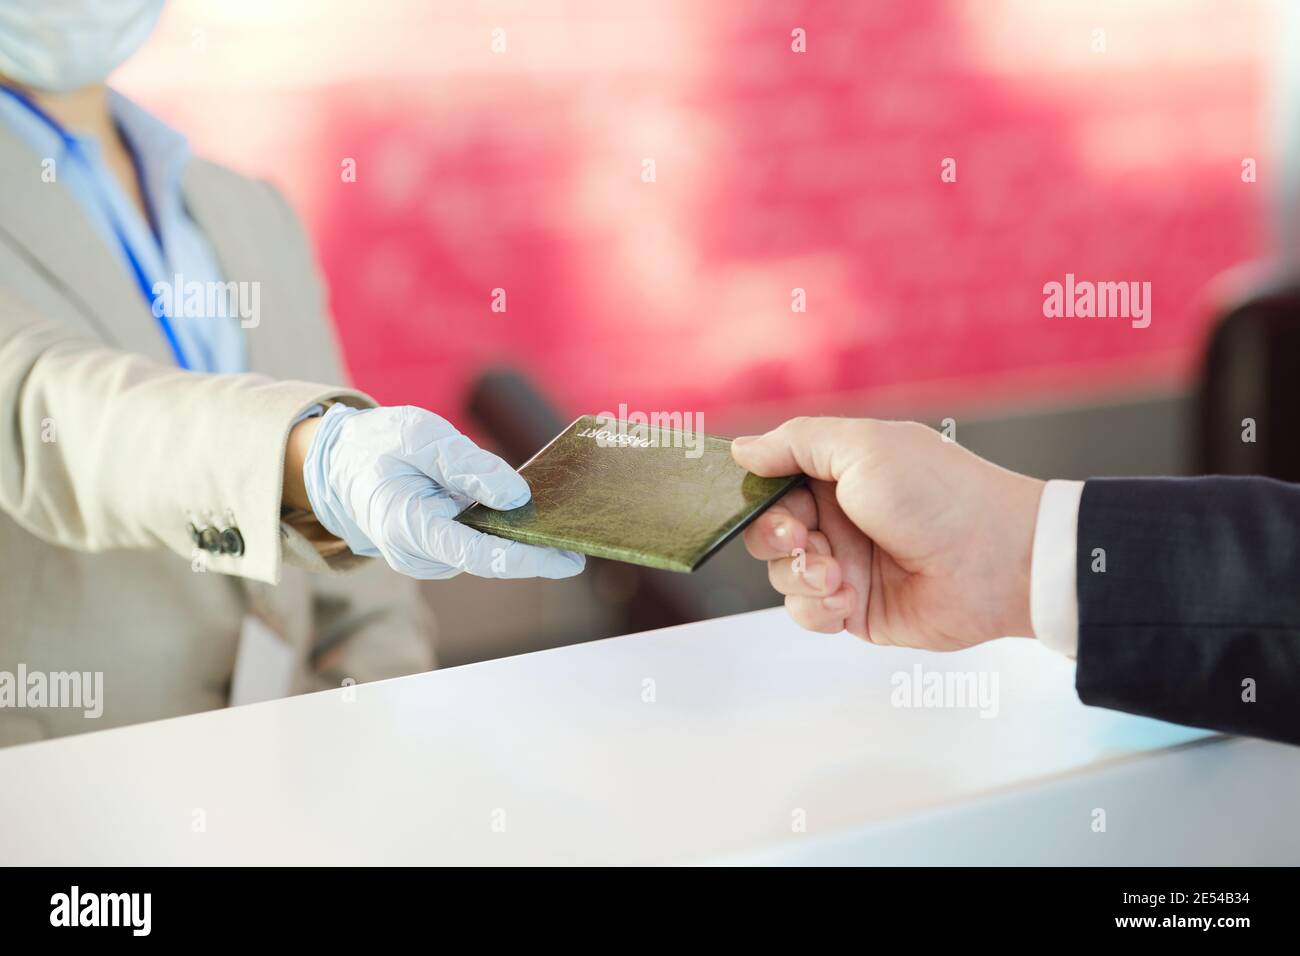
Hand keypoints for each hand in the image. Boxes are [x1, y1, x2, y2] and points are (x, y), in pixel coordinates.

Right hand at [287, 404, 584, 579]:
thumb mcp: (419, 434)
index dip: (525, 558)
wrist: (340, 464)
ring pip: (486, 552)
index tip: (567, 559)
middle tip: (583, 535)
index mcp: (405, 525)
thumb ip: (466, 464)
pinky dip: (505, 532)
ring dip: (522, 538)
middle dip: (535, 549)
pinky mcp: (438, 553)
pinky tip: (531, 516)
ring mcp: (427, 559)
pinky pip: (479, 545)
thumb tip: (517, 496)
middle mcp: (416, 554)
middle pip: (489, 558)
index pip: (475, 554)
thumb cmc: (378, 444)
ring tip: (564, 521)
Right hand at [731, 418, 1043, 648]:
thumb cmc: (937, 494)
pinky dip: (817, 609)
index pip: (773, 484)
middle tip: (804, 541)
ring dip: (801, 577)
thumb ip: (796, 443)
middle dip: (776, 539)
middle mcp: (838, 517)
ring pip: (782, 576)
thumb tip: (743, 449)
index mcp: (838, 472)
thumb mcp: (862, 447)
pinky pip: (807, 614)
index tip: (766, 505)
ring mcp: (846, 564)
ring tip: (838, 576)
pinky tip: (847, 599)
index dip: (761, 498)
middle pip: (768, 532)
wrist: (997, 561)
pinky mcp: (855, 609)